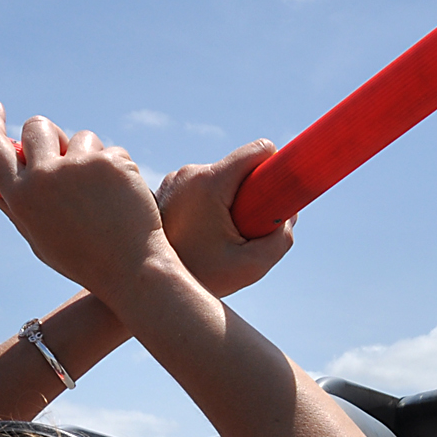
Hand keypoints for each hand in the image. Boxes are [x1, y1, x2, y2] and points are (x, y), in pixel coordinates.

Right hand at [0, 103, 175, 302]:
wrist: (133, 271)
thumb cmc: (84, 260)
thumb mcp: (40, 239)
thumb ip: (13, 207)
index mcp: (20, 197)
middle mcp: (45, 177)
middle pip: (36, 127)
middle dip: (48, 134)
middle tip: (62, 151)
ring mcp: (79, 168)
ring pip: (80, 138)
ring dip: (89, 155)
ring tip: (102, 193)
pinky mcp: (111, 162)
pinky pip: (110, 151)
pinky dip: (117, 169)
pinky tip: (123, 197)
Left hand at [156, 141, 295, 297]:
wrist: (146, 286)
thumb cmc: (200, 278)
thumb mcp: (253, 265)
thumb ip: (281, 238)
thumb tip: (290, 214)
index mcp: (211, 182)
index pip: (258, 150)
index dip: (276, 168)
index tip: (277, 195)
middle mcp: (189, 173)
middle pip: (240, 168)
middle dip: (252, 194)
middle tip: (246, 229)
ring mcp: (174, 179)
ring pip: (220, 179)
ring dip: (230, 202)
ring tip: (218, 238)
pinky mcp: (166, 189)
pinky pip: (201, 188)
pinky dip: (210, 207)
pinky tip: (202, 235)